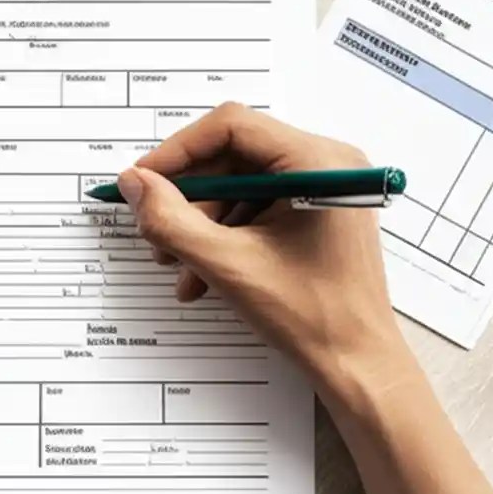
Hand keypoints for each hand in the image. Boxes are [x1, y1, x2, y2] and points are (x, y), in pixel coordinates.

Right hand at [118, 102, 408, 392]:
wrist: (358, 365)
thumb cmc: (315, 318)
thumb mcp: (227, 265)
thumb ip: (171, 220)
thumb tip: (134, 183)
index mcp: (318, 163)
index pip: (232, 127)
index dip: (179, 151)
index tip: (143, 180)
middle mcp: (327, 164)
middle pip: (233, 155)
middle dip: (189, 197)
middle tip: (155, 227)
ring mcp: (324, 188)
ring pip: (239, 185)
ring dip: (201, 223)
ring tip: (178, 265)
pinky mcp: (317, 211)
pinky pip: (257, 206)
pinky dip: (225, 235)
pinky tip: (202, 274)